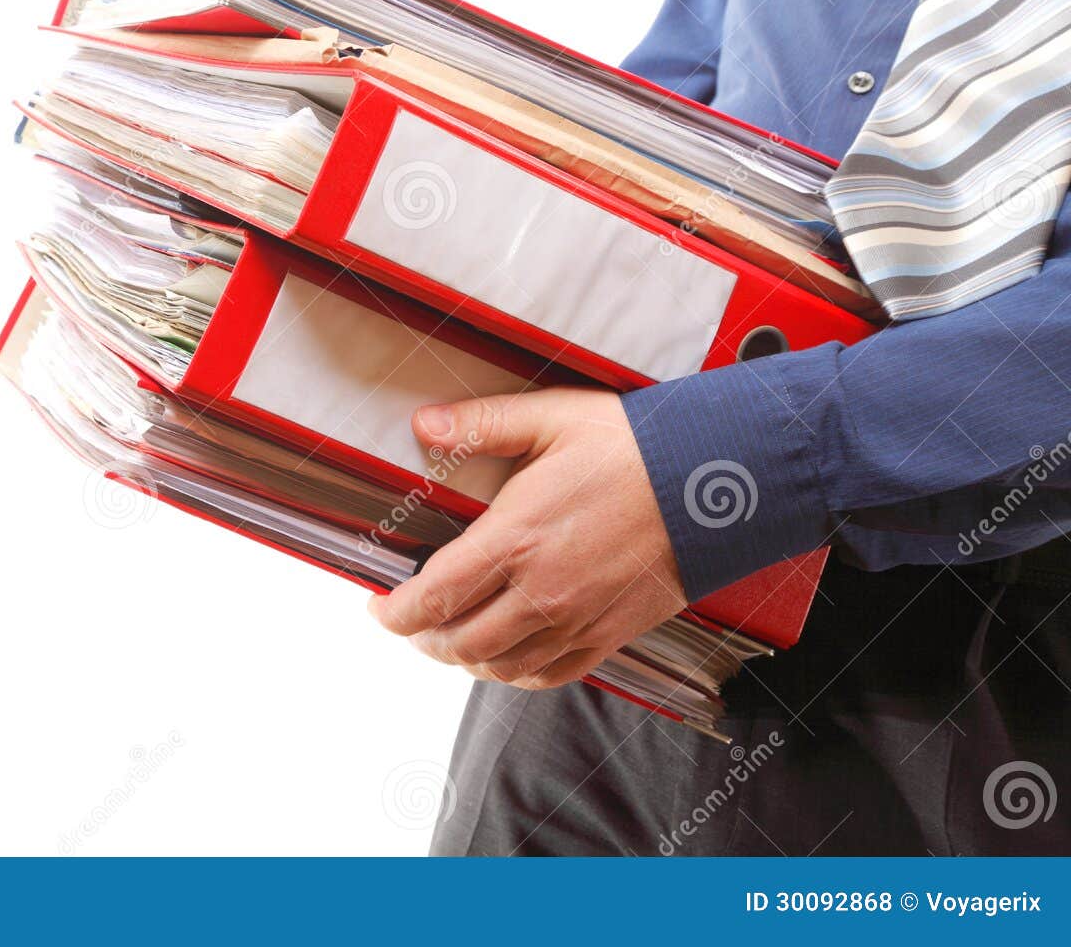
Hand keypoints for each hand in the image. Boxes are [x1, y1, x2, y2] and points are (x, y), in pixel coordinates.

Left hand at [367, 387, 687, 689]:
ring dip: (464, 659)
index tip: (378, 607)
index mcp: (514, 538)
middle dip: (422, 637)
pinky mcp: (608, 634)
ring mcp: (576, 619)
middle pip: (458, 642)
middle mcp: (540, 591)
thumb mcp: (552, 418)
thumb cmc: (636, 448)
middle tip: (409, 621)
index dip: (394, 612)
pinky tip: (505, 659)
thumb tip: (425, 424)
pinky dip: (515, 675)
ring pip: (499, 667)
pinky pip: (549, 676)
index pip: (432, 596)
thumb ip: (481, 424)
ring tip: (449, 640)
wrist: (716, 484)